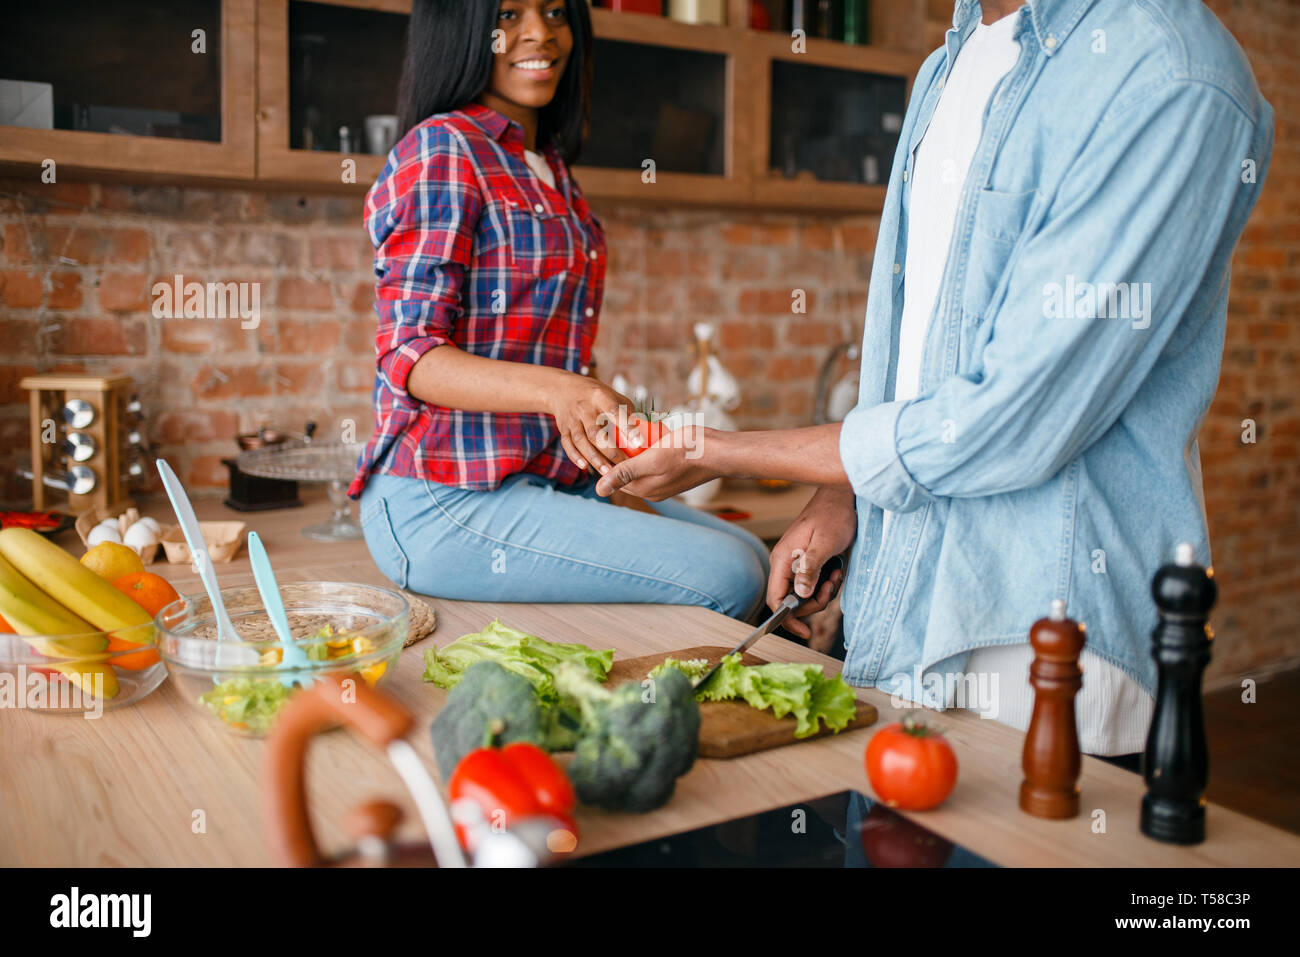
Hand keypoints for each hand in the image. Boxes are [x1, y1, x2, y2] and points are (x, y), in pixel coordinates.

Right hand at [548, 374, 632, 474]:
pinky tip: (585, 466)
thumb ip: (629, 414)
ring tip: (607, 473)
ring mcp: (572, 419)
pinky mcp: (563, 428)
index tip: (638, 443)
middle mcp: (585, 408)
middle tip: (624, 466)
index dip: (627, 427)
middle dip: (610, 451)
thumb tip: (647, 435)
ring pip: (581, 441)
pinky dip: (575, 456)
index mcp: (601, 397)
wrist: (564, 389)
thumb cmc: (597, 396)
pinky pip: (567, 444)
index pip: (615, 412)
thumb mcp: (614, 397)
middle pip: (596, 432)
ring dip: (594, 458)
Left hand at [593, 425, 716, 500]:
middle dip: (618, 454)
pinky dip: (647, 449)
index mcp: (644, 490)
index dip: (605, 458)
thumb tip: (598, 491)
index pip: (613, 477)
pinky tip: (647, 435)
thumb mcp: (651, 461)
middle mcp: (652, 489)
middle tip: (611, 430)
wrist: (718, 451)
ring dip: (632, 450)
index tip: (600, 437)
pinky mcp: (672, 470)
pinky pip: (652, 461)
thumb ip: (624, 474)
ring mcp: (664, 481)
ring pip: (639, 465)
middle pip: (625, 471)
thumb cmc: (686, 453)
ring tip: (627, 430)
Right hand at [769, 487, 856, 639]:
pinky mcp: (806, 564)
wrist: (840, 498)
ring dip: (822, 592)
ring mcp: (795, 564)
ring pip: (804, 595)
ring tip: (835, 573)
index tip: (804, 632)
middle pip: (791, 601)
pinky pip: (812, 585)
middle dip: (813, 602)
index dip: (787, 619)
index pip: (775, 599)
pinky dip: (825, 584)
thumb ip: (810, 568)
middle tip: (831, 586)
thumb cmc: (832, 515)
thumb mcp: (824, 543)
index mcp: (782, 559)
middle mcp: (784, 564)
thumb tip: (799, 594)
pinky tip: (835, 569)